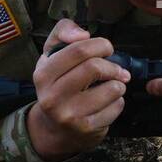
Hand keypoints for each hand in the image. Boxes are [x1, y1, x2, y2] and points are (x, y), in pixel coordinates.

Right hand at [26, 19, 129, 161]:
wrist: (55, 128)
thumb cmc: (58, 83)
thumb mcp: (52, 54)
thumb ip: (63, 32)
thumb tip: (83, 34)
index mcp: (43, 74)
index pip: (78, 50)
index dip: (100, 45)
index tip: (107, 49)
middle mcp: (52, 97)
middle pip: (94, 68)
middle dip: (113, 65)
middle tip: (117, 69)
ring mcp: (69, 116)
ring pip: (111, 89)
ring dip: (119, 84)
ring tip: (113, 86)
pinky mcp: (86, 129)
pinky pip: (116, 107)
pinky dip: (118, 101)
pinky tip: (108, 103)